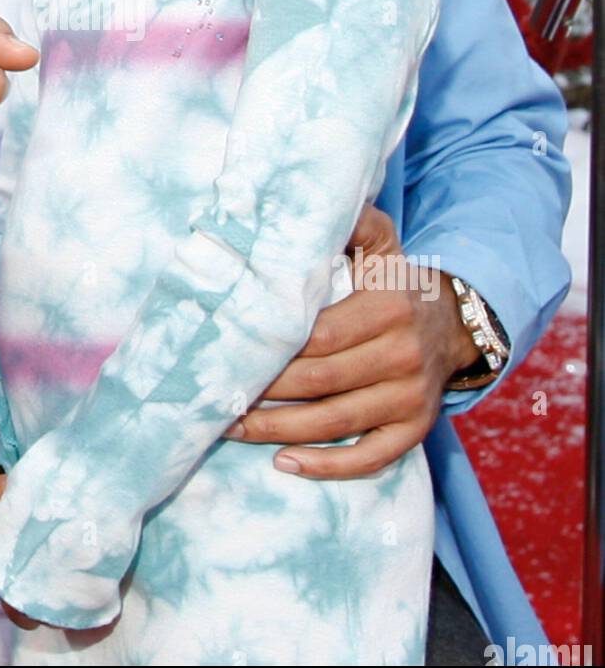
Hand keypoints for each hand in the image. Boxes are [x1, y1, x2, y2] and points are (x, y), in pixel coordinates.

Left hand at [222, 204, 477, 477]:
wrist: (451, 323)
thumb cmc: (394, 281)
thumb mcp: (379, 242)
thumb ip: (349, 222)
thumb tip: (306, 200)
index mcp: (388, 307)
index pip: (319, 336)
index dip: (272, 348)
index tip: (229, 352)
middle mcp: (404, 354)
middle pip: (320, 382)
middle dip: (264, 391)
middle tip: (215, 393)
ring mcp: (412, 397)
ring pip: (335, 423)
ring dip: (278, 431)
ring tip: (231, 427)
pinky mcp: (416, 430)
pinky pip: (371, 458)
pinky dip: (326, 467)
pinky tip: (284, 464)